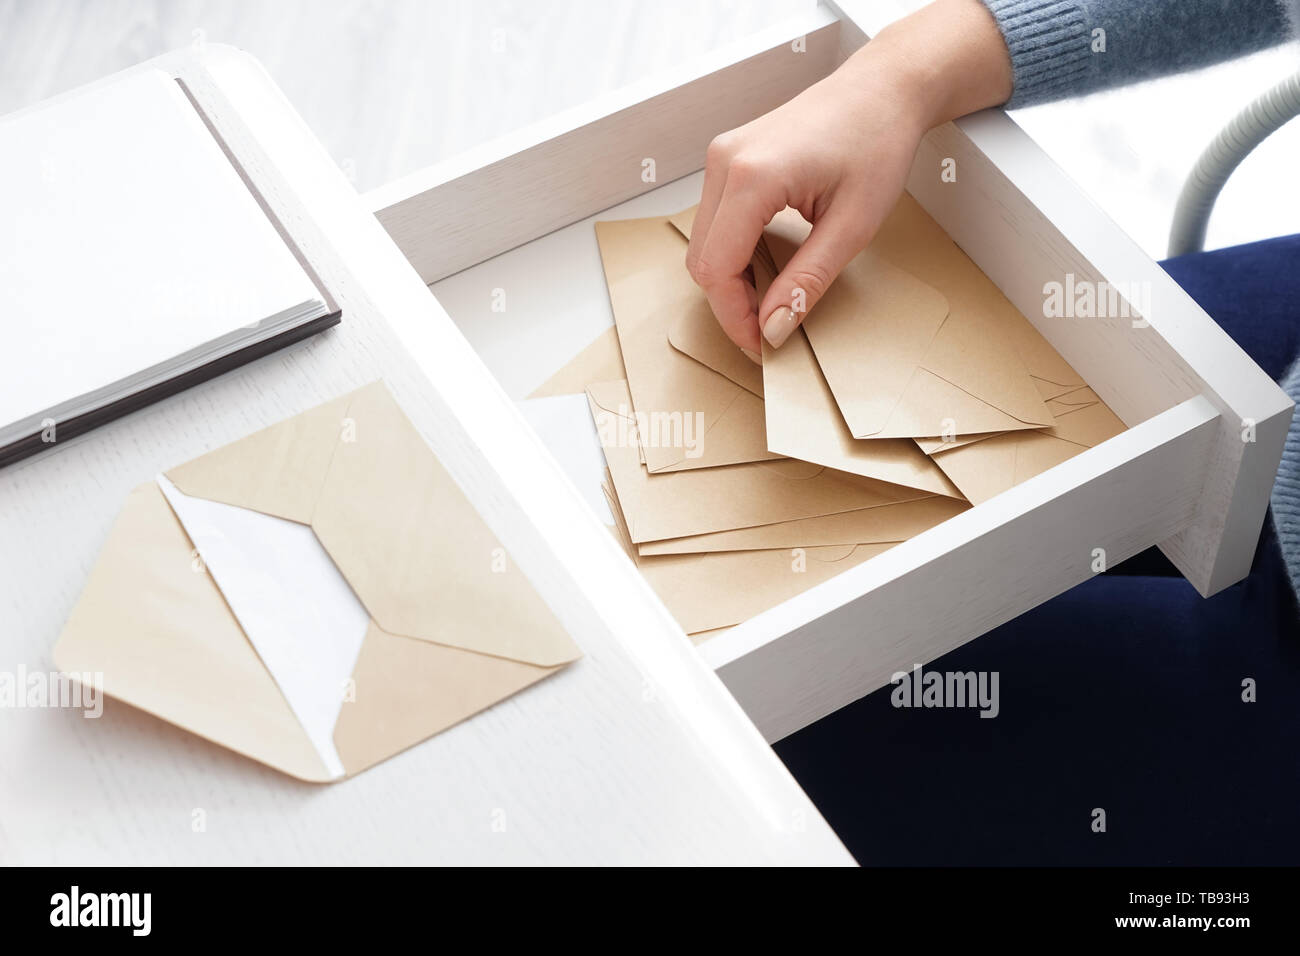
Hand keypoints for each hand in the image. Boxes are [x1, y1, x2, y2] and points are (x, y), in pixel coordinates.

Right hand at [685, 0, 1012, 357]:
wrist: (882, 89)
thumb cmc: (876, 143)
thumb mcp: (852, 227)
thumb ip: (807, 282)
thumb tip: (774, 328)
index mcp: (752, 177)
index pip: (717, 270)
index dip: (735, 317)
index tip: (763, 345)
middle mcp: (724, 162)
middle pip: (702, 261)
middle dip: (731, 304)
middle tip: (769, 330)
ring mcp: (721, 157)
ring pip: (703, 243)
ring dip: (730, 280)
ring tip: (771, 300)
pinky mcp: (728, 158)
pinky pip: (714, 221)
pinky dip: (732, 253)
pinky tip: (765, 267)